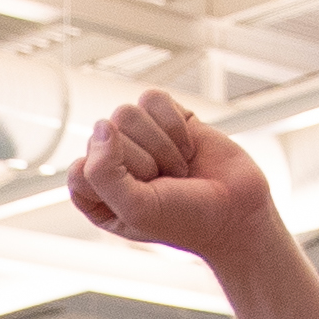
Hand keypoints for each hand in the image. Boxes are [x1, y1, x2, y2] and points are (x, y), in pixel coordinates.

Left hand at [64, 91, 283, 266]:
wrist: (237, 211)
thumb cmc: (186, 219)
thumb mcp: (136, 208)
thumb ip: (104, 173)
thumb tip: (102, 125)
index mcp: (96, 195)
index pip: (81, 168)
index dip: (113, 179)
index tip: (141, 196)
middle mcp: (113, 163)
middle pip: (104, 134)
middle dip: (143, 161)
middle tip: (166, 183)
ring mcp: (140, 139)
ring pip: (126, 112)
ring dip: (160, 144)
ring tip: (178, 167)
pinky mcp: (166, 119)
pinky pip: (153, 99)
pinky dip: (173, 124)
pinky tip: (187, 147)